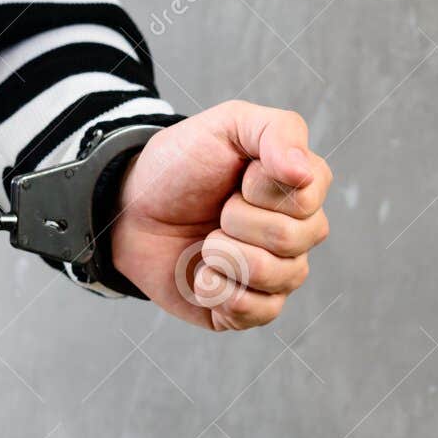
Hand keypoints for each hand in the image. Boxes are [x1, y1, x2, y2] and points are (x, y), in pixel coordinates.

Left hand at [110, 101, 331, 329]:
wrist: (131, 210)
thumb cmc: (182, 165)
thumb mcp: (227, 125)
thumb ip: (278, 132)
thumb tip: (305, 174)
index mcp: (301, 189)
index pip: (307, 198)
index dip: (261, 189)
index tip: (236, 177)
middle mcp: (299, 234)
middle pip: (293, 239)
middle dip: (237, 220)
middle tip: (217, 210)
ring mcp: (277, 273)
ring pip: (279, 277)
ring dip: (226, 254)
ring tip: (206, 243)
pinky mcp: (251, 309)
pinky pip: (259, 312)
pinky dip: (221, 292)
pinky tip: (203, 275)